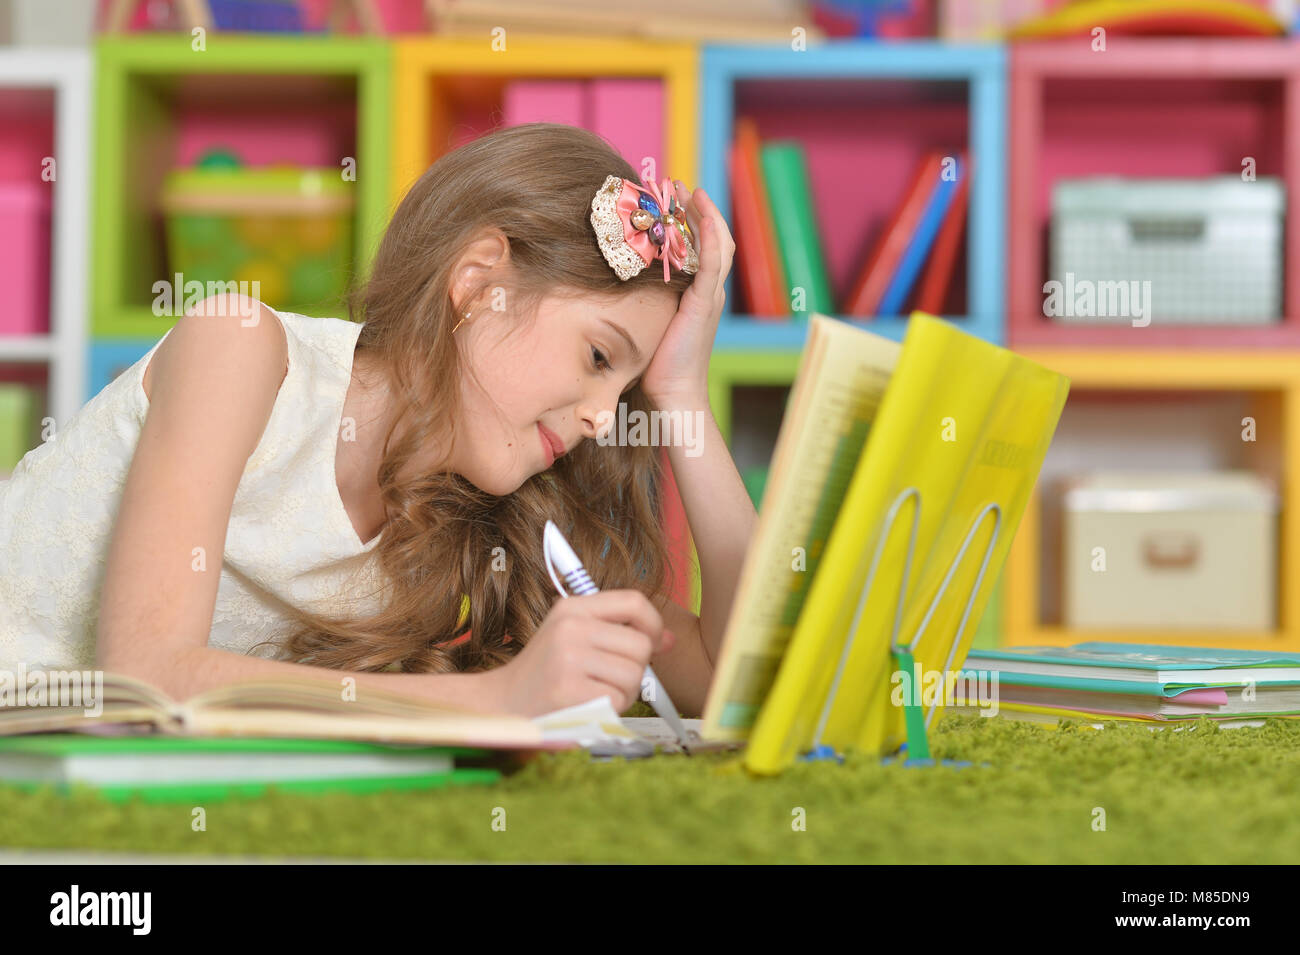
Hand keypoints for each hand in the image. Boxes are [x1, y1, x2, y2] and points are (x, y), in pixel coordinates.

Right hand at [481, 590, 675, 717]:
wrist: (503, 702)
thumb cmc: (546, 670)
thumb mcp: (575, 636)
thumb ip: (619, 632)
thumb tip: (669, 639)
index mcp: (573, 607)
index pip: (634, 601)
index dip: (653, 624)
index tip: (654, 642)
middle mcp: (570, 628)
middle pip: (640, 646)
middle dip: (636, 668)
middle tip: (612, 677)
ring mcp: (568, 659)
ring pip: (633, 676)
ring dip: (624, 692)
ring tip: (597, 691)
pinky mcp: (568, 691)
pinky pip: (618, 700)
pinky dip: (610, 708)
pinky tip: (589, 705)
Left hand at [641, 183, 735, 406]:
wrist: (673, 392)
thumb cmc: (657, 365)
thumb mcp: (650, 322)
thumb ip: (644, 300)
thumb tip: (617, 282)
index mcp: (697, 295)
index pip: (701, 247)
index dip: (691, 221)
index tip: (673, 198)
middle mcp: (708, 291)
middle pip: (713, 238)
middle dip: (696, 209)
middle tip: (678, 185)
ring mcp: (710, 295)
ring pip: (717, 243)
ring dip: (704, 213)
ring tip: (688, 190)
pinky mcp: (705, 302)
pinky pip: (713, 261)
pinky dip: (711, 234)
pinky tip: (702, 213)